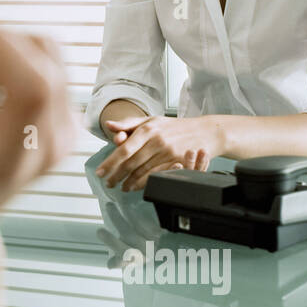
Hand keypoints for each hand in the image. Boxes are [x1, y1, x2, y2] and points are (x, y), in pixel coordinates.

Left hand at [95, 115, 222, 192]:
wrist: (206, 131)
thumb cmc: (175, 126)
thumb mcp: (152, 120)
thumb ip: (128, 124)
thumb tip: (109, 125)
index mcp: (148, 129)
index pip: (125, 148)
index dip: (111, 162)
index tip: (100, 171)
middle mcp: (158, 141)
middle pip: (132, 163)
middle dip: (116, 175)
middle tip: (107, 182)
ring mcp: (168, 153)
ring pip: (143, 172)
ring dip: (129, 182)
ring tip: (120, 186)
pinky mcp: (178, 163)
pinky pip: (157, 176)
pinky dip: (144, 183)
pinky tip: (135, 186)